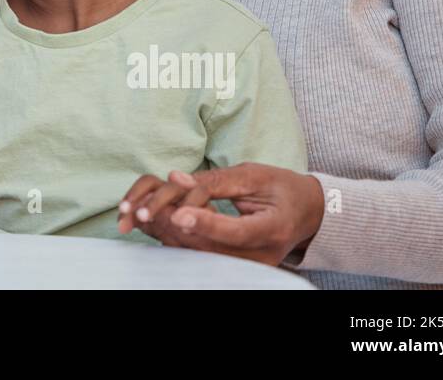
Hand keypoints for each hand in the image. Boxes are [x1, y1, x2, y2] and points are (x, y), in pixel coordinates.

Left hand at [117, 163, 324, 266]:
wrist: (306, 214)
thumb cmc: (282, 188)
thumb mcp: (255, 174)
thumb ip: (218, 180)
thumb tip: (177, 179)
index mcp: (272, 229)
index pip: (234, 231)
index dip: (204, 223)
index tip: (176, 214)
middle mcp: (260, 255)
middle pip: (210, 247)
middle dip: (171, 227)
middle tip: (138, 211)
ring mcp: (248, 266)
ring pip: (200, 254)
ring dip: (165, 234)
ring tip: (136, 214)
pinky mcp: (235, 267)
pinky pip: (200, 255)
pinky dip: (175, 238)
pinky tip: (152, 221)